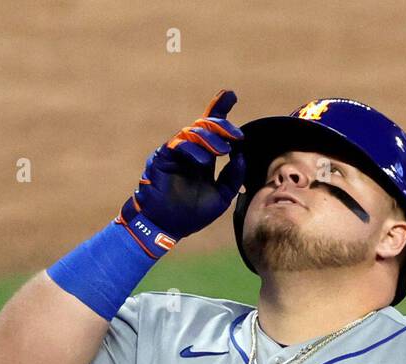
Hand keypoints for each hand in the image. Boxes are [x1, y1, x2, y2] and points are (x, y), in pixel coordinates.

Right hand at [118, 89, 245, 244]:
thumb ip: (232, 176)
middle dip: (222, 125)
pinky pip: (178, 144)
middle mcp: (190, 151)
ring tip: (223, 150)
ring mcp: (176, 153)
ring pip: (193, 132)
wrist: (166, 227)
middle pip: (205, 125)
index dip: (220, 110)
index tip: (231, 95)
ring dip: (211, 138)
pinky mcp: (163, 158)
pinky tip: (204, 160)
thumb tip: (241, 155)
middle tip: (236, 135)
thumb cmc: (192, 214)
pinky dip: (193, 149)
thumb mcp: (221, 196)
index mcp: (204, 157)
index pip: (214, 130)